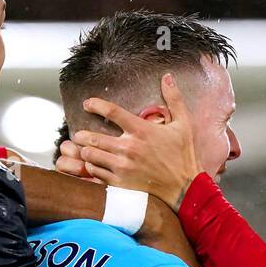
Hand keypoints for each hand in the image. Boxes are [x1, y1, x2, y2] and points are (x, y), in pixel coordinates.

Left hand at [68, 73, 203, 209]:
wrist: (185, 189)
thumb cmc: (184, 156)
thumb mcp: (183, 125)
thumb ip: (174, 99)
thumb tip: (168, 77)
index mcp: (142, 130)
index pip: (112, 111)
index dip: (95, 105)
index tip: (87, 104)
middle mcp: (129, 148)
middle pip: (93, 137)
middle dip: (82, 134)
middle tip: (79, 134)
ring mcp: (123, 167)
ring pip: (91, 155)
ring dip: (86, 151)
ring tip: (86, 150)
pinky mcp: (121, 183)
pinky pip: (96, 173)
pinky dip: (92, 168)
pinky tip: (95, 165)